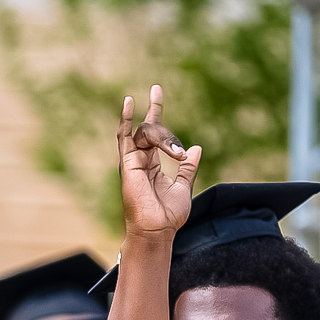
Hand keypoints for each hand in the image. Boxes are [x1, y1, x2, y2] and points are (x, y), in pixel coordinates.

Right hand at [117, 85, 201, 238]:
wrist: (157, 230)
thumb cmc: (168, 215)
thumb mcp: (183, 187)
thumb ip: (188, 168)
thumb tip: (195, 149)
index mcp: (151, 164)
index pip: (154, 130)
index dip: (155, 108)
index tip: (156, 89)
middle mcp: (140, 159)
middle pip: (153, 129)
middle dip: (165, 127)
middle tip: (177, 149)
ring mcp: (132, 161)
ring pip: (145, 132)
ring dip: (163, 137)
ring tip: (175, 154)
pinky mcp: (128, 164)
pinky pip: (124, 137)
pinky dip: (125, 119)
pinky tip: (129, 101)